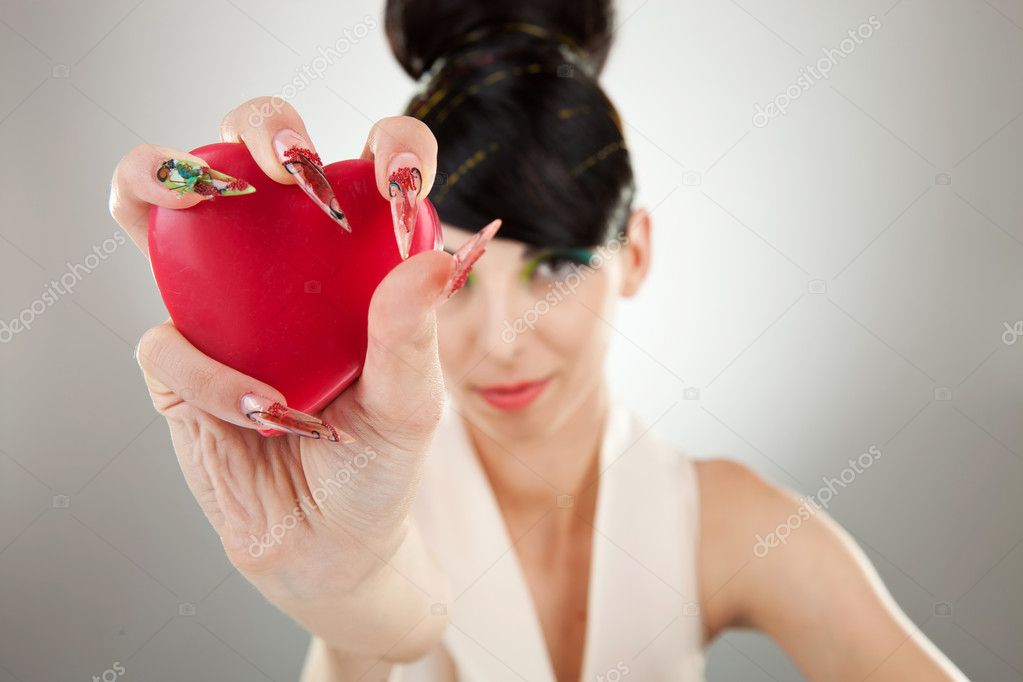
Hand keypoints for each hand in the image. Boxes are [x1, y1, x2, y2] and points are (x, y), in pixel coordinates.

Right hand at [108, 98, 489, 615]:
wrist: (328, 543)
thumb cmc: (378, 464)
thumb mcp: (412, 403)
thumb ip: (415, 333)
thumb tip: (434, 256)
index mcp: (356, 258)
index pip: (371, 169)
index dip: (390, 146)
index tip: (400, 181)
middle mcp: (283, 263)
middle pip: (254, 151)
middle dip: (259, 124)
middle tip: (285, 158)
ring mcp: (220, 301)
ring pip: (165, 204)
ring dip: (158, 175)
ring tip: (188, 190)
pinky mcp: (176, 355)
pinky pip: (168, 336)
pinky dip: (213, 376)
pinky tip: (259, 412)